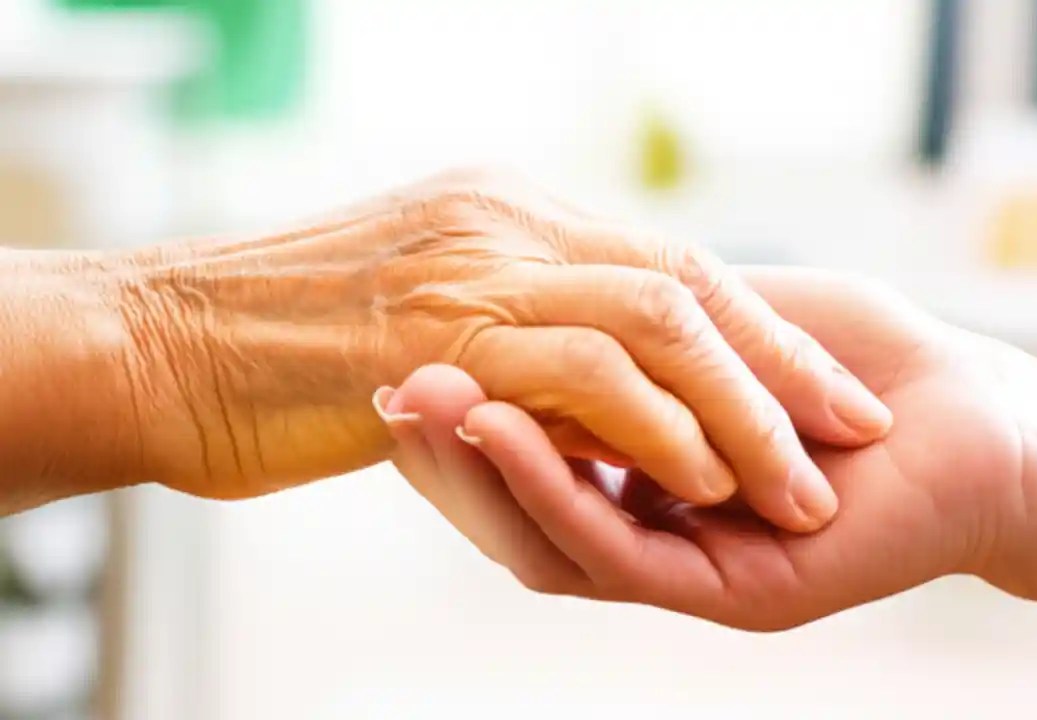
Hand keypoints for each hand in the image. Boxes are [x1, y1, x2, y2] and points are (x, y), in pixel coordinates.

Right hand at [109, 170, 888, 530]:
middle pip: (685, 283)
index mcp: (510, 213)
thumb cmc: (273, 334)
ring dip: (740, 405)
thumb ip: (500, 319)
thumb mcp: (415, 300)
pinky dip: (655, 423)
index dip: (753, 329)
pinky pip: (582, 373)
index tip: (822, 386)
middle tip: (857, 421)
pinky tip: (709, 479)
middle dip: (783, 360)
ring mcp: (474, 272)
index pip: (664, 267)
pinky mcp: (440, 335)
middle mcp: (507, 224)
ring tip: (810, 476)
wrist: (151, 343)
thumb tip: (566, 372)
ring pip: (654, 322)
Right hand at [382, 266, 1036, 628]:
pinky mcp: (731, 593)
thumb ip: (641, 329)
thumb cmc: (860, 362)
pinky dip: (559, 492)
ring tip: (425, 405)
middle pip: (525, 505)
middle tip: (383, 383)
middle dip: (451, 448)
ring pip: (559, 537)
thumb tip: (535, 300)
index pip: (532, 452)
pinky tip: (507, 435)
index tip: (406, 346)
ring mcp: (691, 565)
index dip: (467, 409)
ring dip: (487, 472)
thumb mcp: (729, 323)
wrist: (976, 412)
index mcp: (649, 472)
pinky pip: (623, 550)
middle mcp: (658, 526)